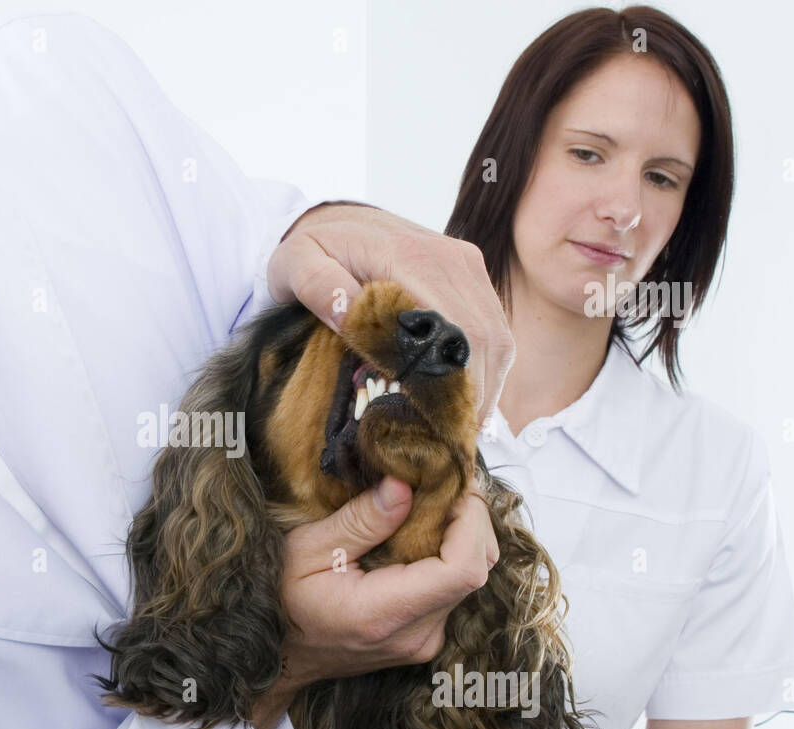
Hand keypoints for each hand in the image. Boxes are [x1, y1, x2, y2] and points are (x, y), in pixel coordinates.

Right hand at [252, 474, 498, 728]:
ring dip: (463, 535)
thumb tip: (403, 486)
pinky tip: (424, 533)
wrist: (282, 657)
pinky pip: (455, 588)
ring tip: (434, 502)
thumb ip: (359, 520)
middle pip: (477, 569)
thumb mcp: (305, 550)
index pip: (462, 570)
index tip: (455, 486)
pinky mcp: (428, 636)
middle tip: (445, 482)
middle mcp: (416, 635)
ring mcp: (425, 640)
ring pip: (472, 578)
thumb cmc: (284, 602)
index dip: (472, 522)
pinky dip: (450, 554)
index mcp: (383, 614)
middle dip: (471, 519)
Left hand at [265, 200, 514, 428]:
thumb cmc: (309, 248)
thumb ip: (318, 287)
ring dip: (484, 388)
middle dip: (474, 398)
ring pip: (498, 339)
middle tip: (451, 444)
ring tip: (459, 432)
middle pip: (486, 341)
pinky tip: (464, 403)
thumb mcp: (296, 264)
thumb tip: (349, 314)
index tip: (438, 428)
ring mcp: (467, 267)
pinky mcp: (471, 278)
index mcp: (412, 257)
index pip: (455, 331)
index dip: (455, 386)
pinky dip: (484, 370)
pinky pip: (492, 331)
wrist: (333, 219)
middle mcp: (452, 259)